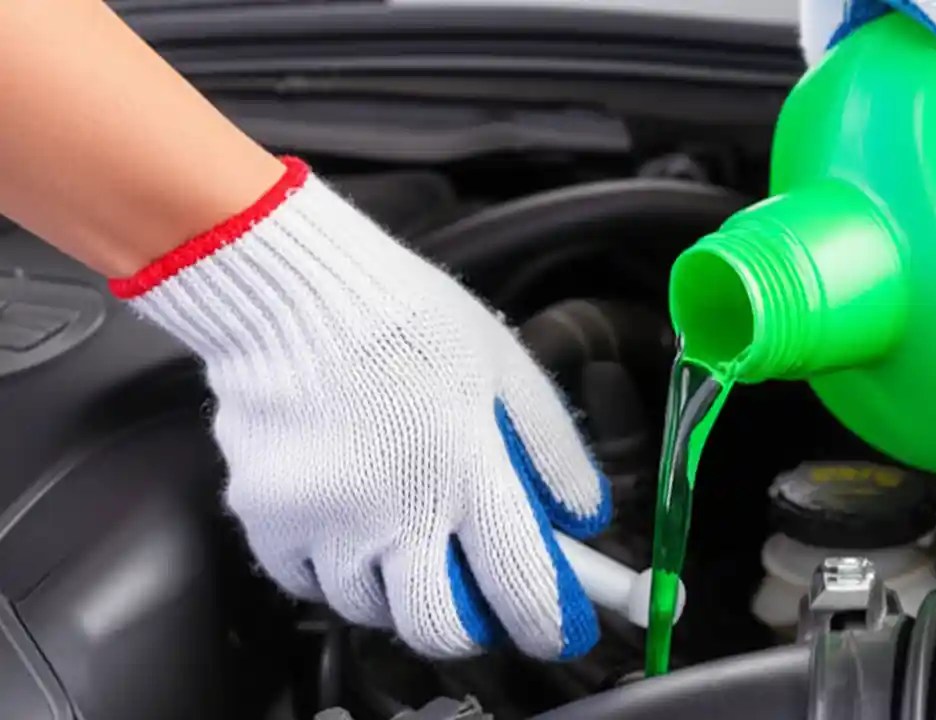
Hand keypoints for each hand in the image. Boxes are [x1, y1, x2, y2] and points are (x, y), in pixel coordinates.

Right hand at [111, 158, 610, 659]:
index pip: (522, 589)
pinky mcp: (265, 520)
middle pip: (440, 629)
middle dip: (470, 624)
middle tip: (477, 593)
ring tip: (404, 531)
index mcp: (470, 469)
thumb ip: (552, 452)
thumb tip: (581, 519)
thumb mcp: (508, 369)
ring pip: (371, 608)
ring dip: (398, 589)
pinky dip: (335, 568)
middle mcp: (396, 510)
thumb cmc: (406, 319)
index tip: (558, 631)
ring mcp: (324, 522)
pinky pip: (307, 582)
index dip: (549, 625)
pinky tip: (349, 519)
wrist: (292, 289)